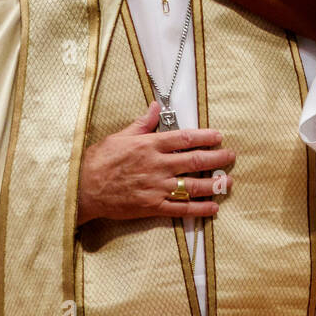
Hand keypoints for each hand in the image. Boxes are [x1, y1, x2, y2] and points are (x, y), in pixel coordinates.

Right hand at [76, 101, 234, 224]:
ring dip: (214, 184)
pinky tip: (213, 207)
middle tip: (231, 156)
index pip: (186, 139)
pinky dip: (199, 208)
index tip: (219, 136)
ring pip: (192, 186)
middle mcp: (158, 165)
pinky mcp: (152, 206)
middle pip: (195, 161)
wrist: (84, 188)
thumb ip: (142, 123)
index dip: (206, 137)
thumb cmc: (100, 160)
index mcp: (150, 145)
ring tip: (228, 182)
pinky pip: (181, 208)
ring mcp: (157, 187)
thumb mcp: (121, 136)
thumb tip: (155, 107)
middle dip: (217, 158)